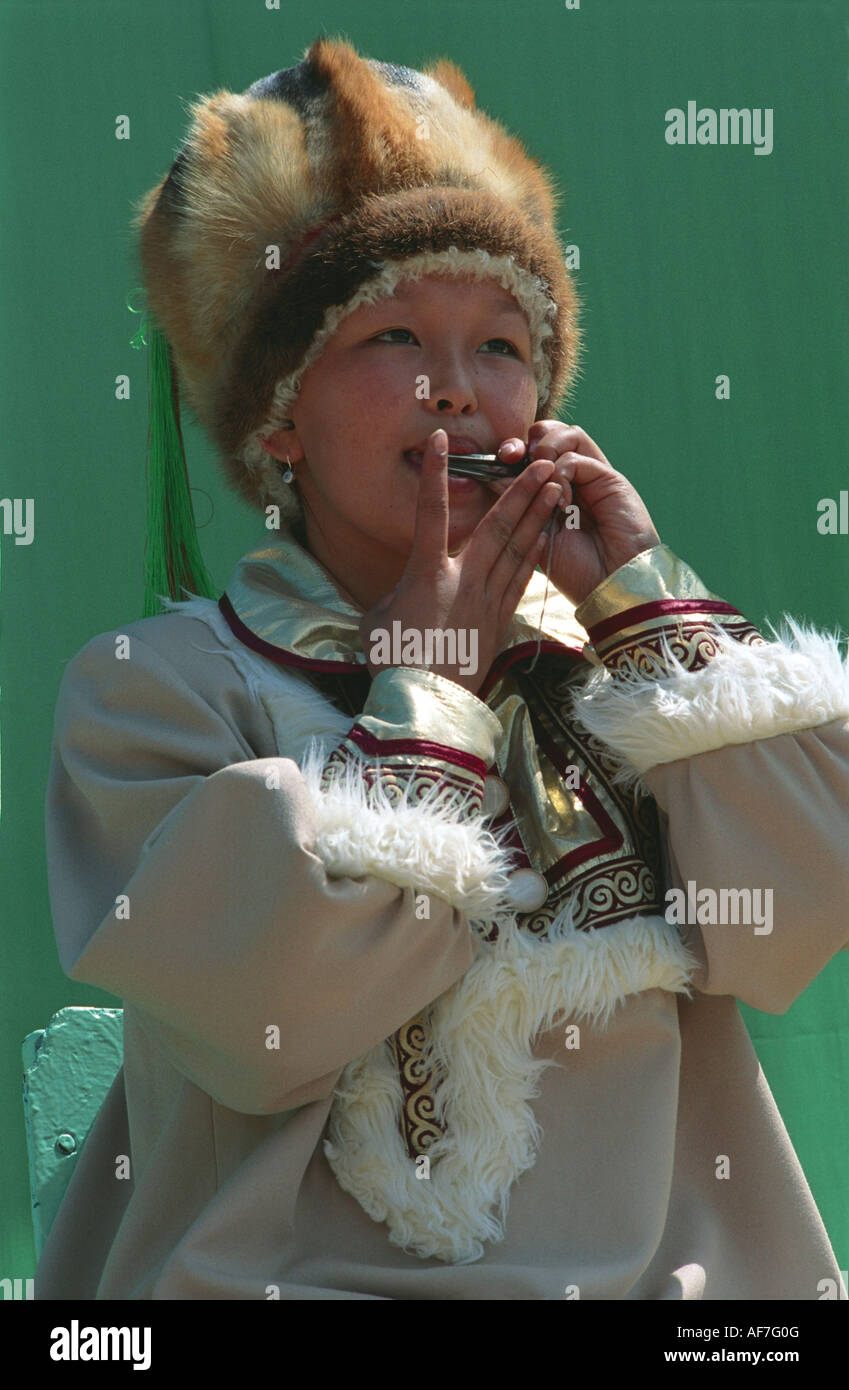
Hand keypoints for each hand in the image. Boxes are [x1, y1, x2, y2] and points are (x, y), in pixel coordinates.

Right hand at [358, 429, 562, 694]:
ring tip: (556, 487)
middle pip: (497, 525)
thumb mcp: (377, 620)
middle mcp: (462, 580)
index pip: (430, 513)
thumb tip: (402, 590)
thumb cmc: (391, 662)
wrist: (425, 704)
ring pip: (517, 549)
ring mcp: (485, 601)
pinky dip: (534, 554)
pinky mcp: (499, 622)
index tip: (441, 441)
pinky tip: (547, 536)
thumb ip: (394, 594)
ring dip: (538, 516)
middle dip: (521, 490)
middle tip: (543, 460)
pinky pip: (521, 580)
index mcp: (425, 574)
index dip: (435, 474)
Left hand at [492, 422, 660, 605]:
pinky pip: (578, 458)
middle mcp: (577, 478)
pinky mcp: (611, 480)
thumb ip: (521, 504)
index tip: (499, 460)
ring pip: (568, 435)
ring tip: (540, 476)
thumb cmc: (575, 569)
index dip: (514, 449)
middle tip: (512, 457)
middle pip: (552, 432)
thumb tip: (495, 476)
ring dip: (546, 448)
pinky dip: (563, 473)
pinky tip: (562, 501)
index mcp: (557, 489)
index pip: (533, 451)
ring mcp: (594, 477)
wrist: (610, 585)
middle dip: (528, 440)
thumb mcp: (536, 534)